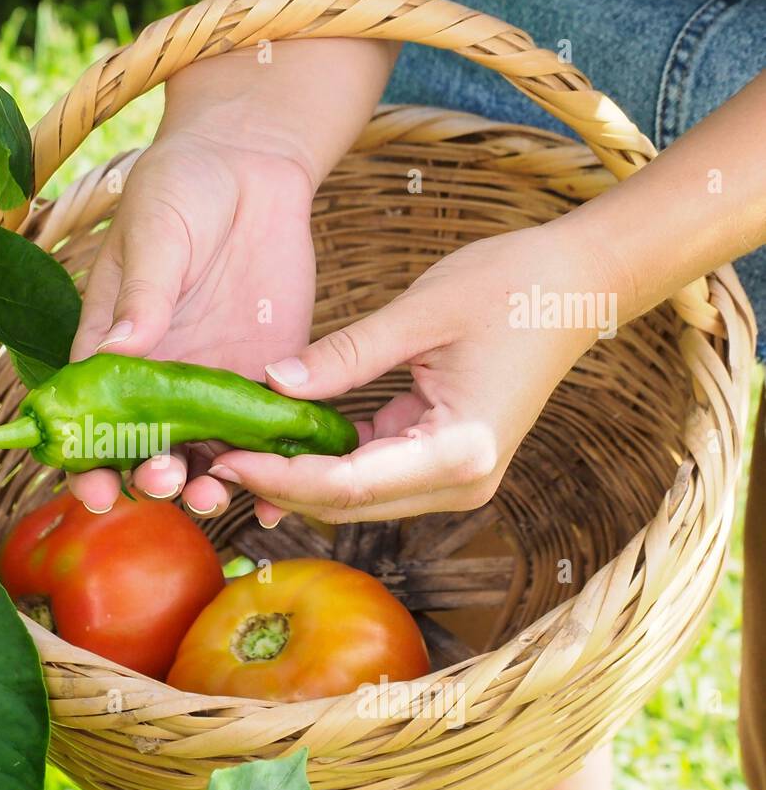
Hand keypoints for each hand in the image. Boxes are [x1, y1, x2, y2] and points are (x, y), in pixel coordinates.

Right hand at [68, 125, 319, 512]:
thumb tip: (118, 348)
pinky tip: (274, 500)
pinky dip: (267, 474)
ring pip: (203, 457)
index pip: (89, 419)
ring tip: (214, 494)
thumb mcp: (156, 231)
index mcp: (111, 348)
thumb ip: (142, 294)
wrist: (253, 166)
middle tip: (167, 478)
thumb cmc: (183, 186)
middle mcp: (157, 379)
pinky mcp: (265, 380)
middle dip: (150, 479)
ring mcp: (212, 385)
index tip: (97, 487)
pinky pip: (263, 438)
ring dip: (204, 487)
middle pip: (145, 452)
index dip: (87, 462)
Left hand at [205, 221, 625, 525]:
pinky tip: (278, 441)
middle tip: (212, 459)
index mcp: (461, 448)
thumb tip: (271, 384)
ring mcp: (456, 479)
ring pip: (355, 498)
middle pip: (346, 504)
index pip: (348, 483)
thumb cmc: (512, 285)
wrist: (578, 286)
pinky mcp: (445, 464)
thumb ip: (343, 356)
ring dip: (296, 480)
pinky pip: (372, 477)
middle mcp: (462, 481)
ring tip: (234, 451)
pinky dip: (325, 464)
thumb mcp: (419, 312)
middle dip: (277, 486)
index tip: (225, 458)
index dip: (279, 477)